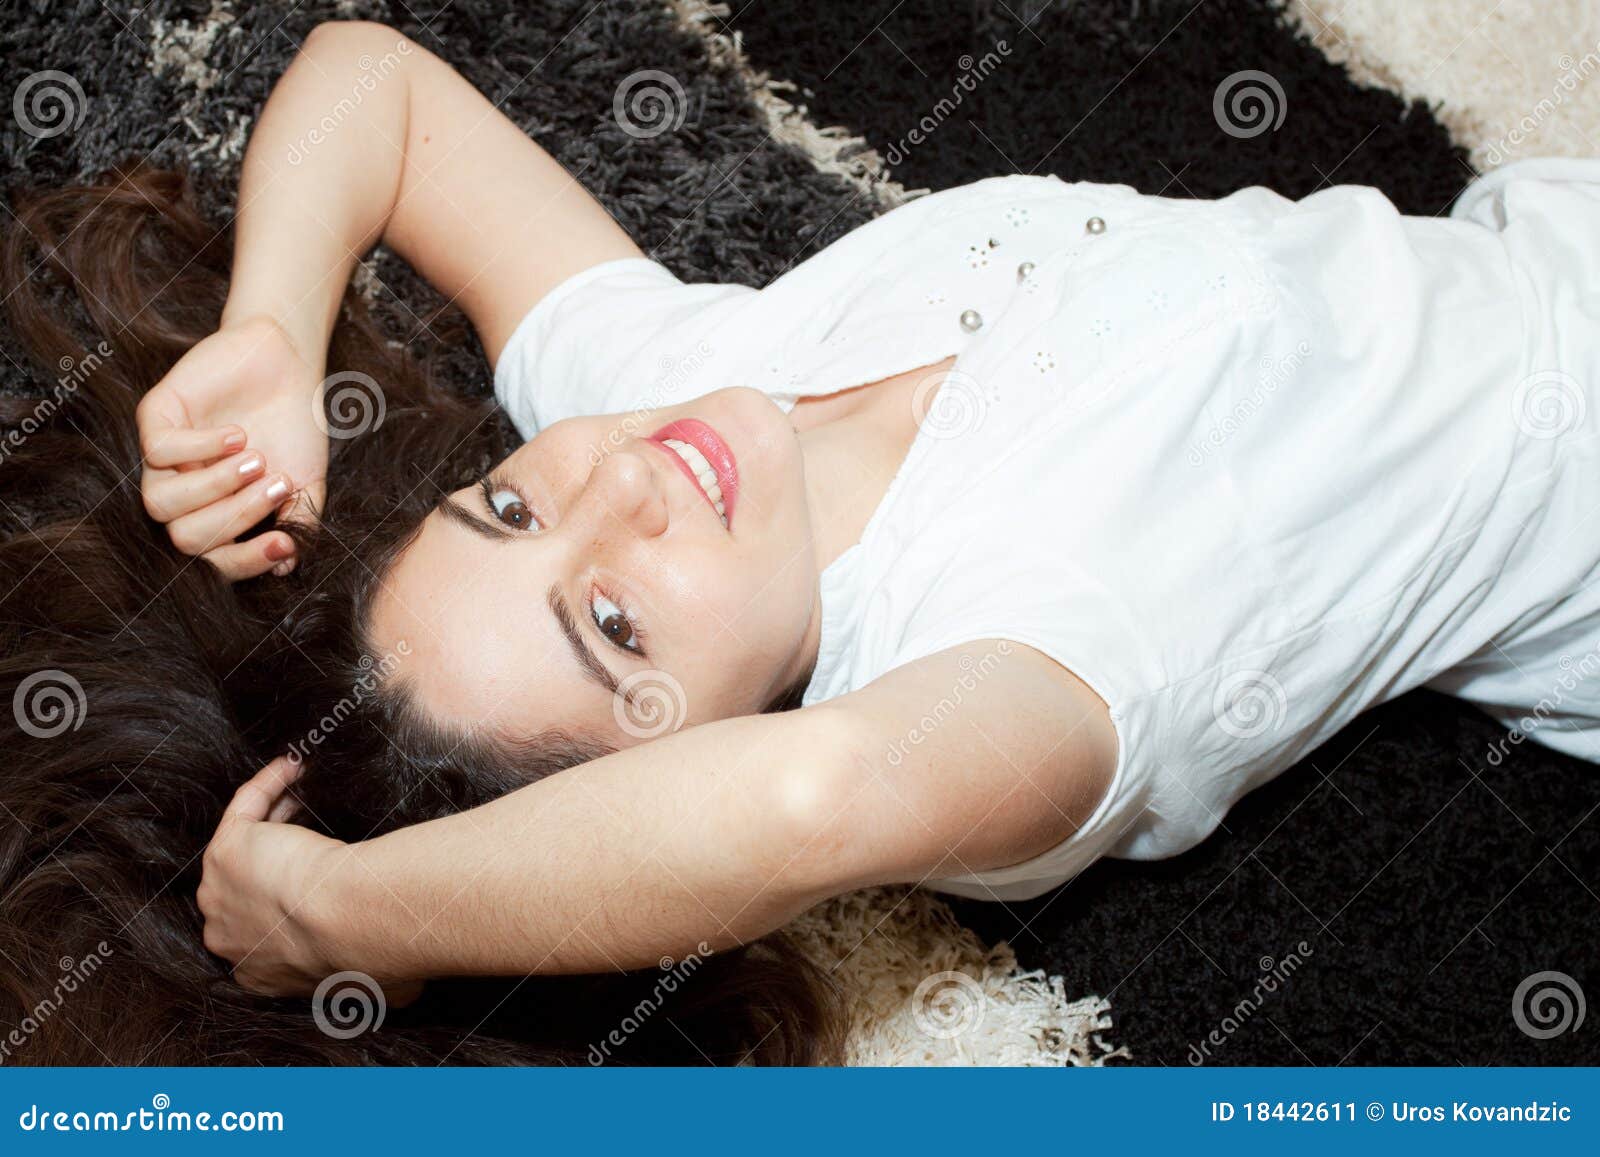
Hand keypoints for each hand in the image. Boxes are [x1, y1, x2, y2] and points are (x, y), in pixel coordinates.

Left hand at [137, 316, 329, 581]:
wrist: (287, 364)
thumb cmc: (293, 426)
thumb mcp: (305, 481)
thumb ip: (298, 521)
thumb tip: (286, 565)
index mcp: (217, 516)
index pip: (215, 559)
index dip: (246, 560)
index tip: (285, 544)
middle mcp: (184, 495)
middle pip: (185, 537)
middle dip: (236, 516)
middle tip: (277, 485)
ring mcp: (166, 460)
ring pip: (160, 503)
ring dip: (214, 488)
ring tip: (257, 460)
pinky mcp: (156, 419)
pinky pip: (158, 452)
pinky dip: (201, 448)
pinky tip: (238, 435)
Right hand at [198, 755, 422, 1005]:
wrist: (346, 920)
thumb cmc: (364, 954)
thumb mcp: (372, 986)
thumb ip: (379, 989)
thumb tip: (408, 992)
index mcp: (256, 971)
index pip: (262, 933)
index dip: (286, 903)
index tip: (314, 881)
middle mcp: (226, 934)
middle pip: (248, 884)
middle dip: (277, 857)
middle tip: (313, 828)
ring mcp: (219, 889)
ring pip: (246, 841)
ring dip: (274, 816)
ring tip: (306, 791)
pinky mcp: (227, 848)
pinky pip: (244, 805)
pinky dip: (269, 782)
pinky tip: (296, 766)